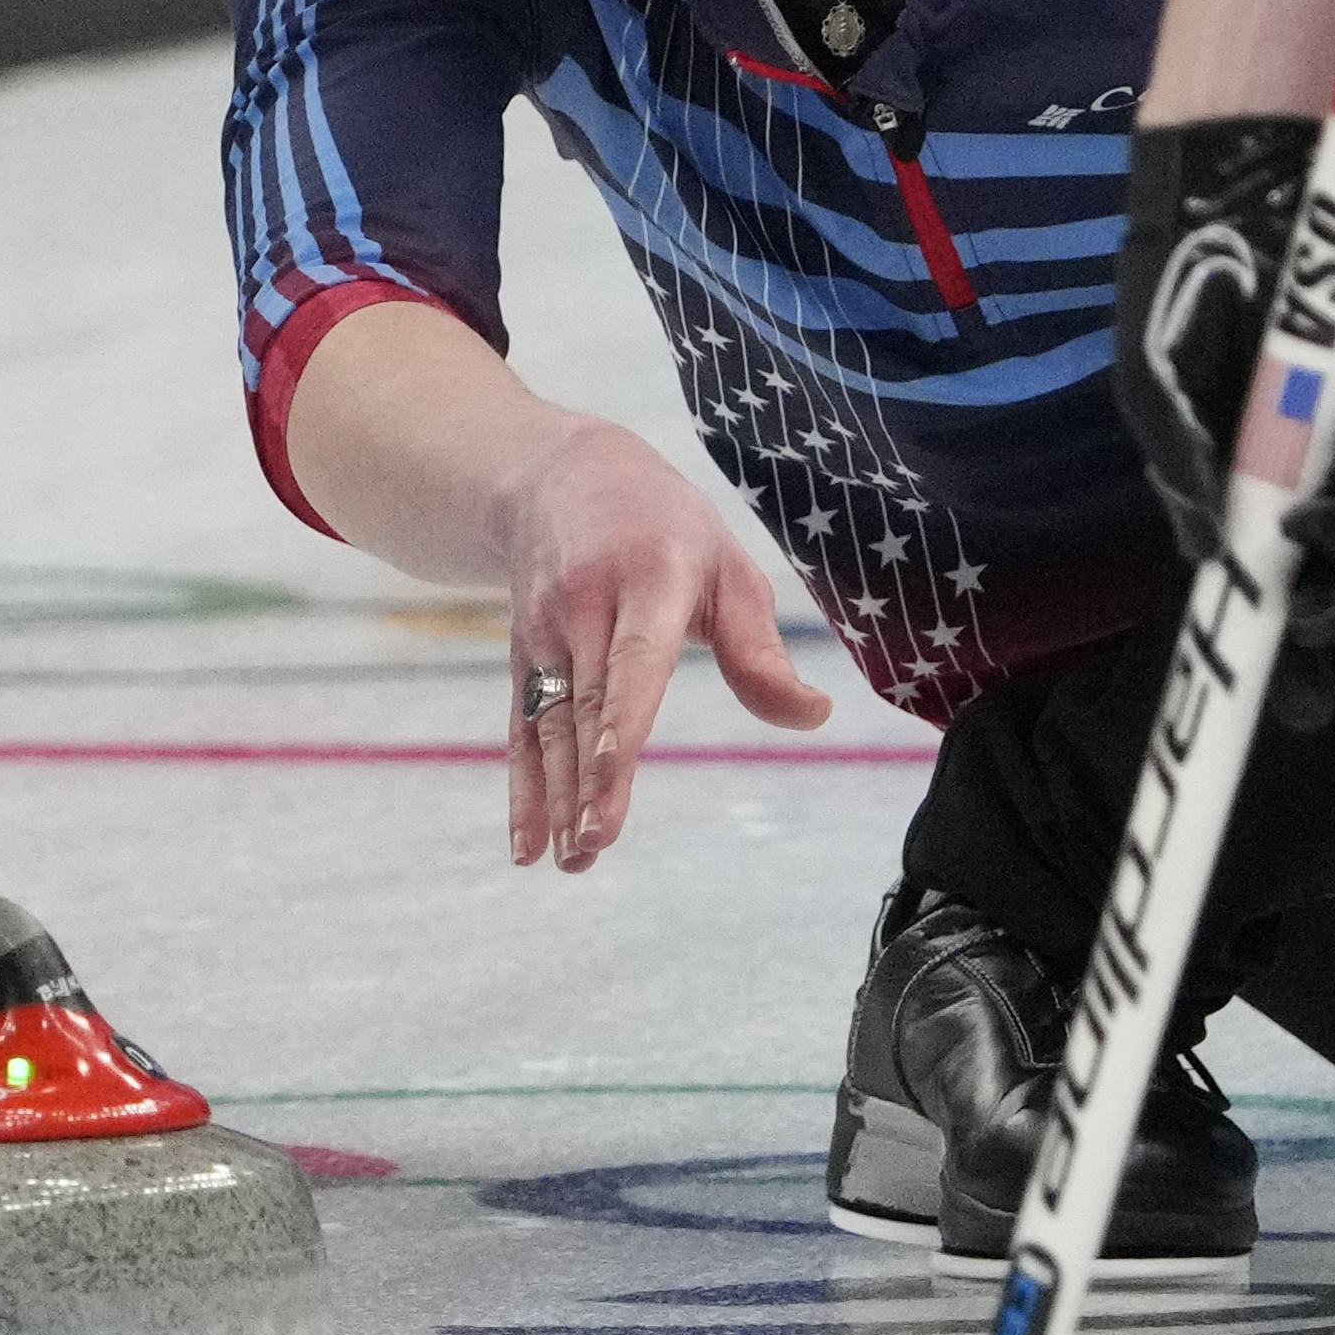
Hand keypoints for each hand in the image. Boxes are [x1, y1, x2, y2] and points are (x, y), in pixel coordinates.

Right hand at [490, 417, 830, 871]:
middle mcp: (585, 608)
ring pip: (549, 724)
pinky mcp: (524, 656)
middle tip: (593, 846)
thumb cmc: (664, 526)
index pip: (632, 660)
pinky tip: (529, 843)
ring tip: (572, 860)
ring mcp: (546, 633)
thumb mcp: (727, 564)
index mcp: (647, 579)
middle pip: (584, 704)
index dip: (620, 723)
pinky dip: (524, 788)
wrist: (560, 475)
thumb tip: (812, 715)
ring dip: (556, 797)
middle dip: (587, 780)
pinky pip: (522, 728)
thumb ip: (760, 647)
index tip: (612, 781)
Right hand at [1112, 114, 1334, 719]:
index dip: (1264, 650)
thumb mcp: (1153, 384)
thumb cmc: (1177, 283)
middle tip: (1313, 646)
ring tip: (1324, 560)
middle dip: (1315, 620)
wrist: (1234, 183)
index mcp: (1219, 481)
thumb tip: (1213, 555)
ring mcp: (1332, 428)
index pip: (1246, 582)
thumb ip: (1184, 468)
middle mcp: (1282, 467)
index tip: (1282, 712)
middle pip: (1313, 571)